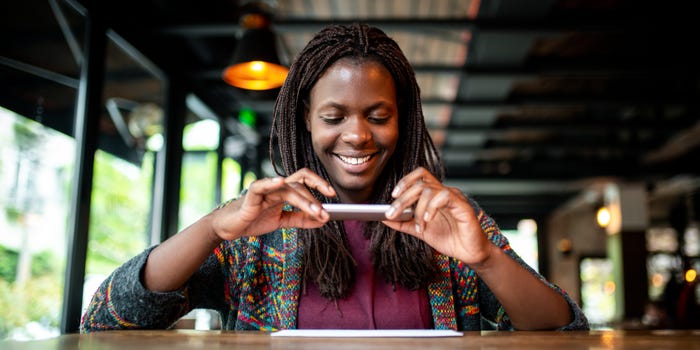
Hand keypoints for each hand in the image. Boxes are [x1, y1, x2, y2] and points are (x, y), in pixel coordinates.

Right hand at [210, 168, 335, 239]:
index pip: (305, 180)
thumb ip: (301, 219)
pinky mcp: (251, 196)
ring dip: (304, 200)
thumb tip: (323, 220)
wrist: (230, 228)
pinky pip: (261, 186)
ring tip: (316, 211)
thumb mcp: (283, 221)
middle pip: (300, 182)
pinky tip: (280, 182)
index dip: (319, 184)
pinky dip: (270, 182)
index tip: (333, 194)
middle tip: (326, 211)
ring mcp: (264, 190)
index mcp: (284, 190)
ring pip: (287, 188)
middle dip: (315, 195)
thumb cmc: (254, 220)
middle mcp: (276, 187)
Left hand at [383, 167, 494, 265]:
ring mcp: (454, 197)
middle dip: (402, 199)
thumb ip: (403, 223)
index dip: (405, 181)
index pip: (419, 176)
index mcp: (434, 195)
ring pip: (429, 189)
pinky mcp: (463, 206)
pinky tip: (428, 220)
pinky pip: (445, 196)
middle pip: (419, 183)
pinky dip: (432, 207)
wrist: (470, 254)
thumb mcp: (420, 231)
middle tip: (392, 213)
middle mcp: (444, 192)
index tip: (392, 196)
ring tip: (419, 226)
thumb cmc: (450, 239)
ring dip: (418, 209)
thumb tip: (382, 217)